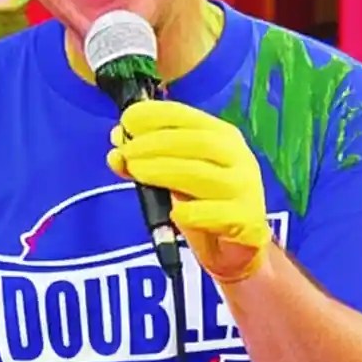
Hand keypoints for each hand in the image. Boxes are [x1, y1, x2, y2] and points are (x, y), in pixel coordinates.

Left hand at [107, 100, 270, 283]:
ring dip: (163, 170)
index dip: (155, 115)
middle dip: (154, 144)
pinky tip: (173, 213)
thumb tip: (116, 150)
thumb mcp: (172, 175)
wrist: (237, 245)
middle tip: (126, 153)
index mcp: (220, 135)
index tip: (127, 120)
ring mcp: (244, 188)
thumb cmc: (202, 200)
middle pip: (195, 142)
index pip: (187, 116)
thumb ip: (143, 161)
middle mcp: (237, 156)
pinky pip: (213, 213)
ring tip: (136, 173)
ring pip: (201, 175)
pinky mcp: (246, 219)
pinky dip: (189, 212)